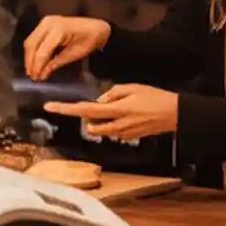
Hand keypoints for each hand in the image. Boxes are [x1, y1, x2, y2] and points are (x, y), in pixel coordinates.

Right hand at [23, 15, 111, 80]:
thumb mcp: (74, 54)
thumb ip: (56, 63)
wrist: (96, 27)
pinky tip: (34, 61)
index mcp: (59, 30)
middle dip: (30, 62)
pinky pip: (34, 38)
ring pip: (30, 41)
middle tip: (32, 76)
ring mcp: (46, 21)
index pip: (42, 51)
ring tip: (32, 71)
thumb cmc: (89, 40)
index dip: (37, 66)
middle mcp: (49, 23)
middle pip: (32, 44)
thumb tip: (42, 74)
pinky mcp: (44, 23)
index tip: (36, 78)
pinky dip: (33, 50)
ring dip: (29, 57)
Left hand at [42, 84, 177, 140]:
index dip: (66, 109)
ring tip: (115, 107)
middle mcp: (118, 125)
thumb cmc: (155, 97)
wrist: (175, 114)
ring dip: (99, 120)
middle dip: (87, 116)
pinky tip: (125, 114)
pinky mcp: (129, 137)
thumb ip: (113, 94)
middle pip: (91, 124)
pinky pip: (112, 131)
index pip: (85, 110)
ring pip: (100, 129)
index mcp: (117, 110)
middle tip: (97, 104)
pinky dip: (111, 123)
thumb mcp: (133, 88)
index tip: (50, 106)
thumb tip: (99, 101)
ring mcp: (123, 133)